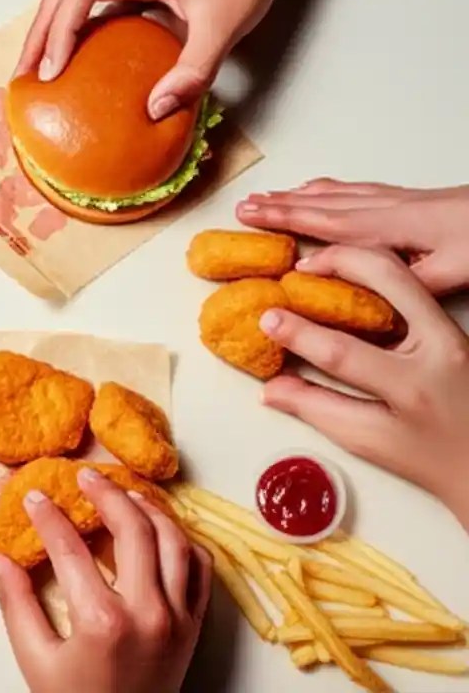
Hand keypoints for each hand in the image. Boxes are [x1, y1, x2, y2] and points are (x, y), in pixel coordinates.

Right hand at [0, 468, 210, 692]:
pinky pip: (199, 569)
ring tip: (124, 493)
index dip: (49, 517)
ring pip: (173, 541)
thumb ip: (15, 603)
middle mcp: (147, 612)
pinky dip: (183, 541)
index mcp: (101, 619)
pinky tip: (160, 529)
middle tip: (85, 477)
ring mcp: (176, 618)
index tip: (36, 498)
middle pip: (133, 529)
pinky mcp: (193, 627)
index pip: (71, 548)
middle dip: (106, 494)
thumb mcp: (34, 658)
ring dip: (149, 509)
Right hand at [16, 0, 286, 118]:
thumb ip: (194, 69)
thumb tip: (156, 110)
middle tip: (23, 74)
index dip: (58, 34)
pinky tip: (73, 42)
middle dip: (38, 32)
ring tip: (38, 61)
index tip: (50, 72)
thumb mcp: (226, 21)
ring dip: (50, 21)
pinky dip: (73, 13)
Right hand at [239, 178, 468, 295]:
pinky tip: (322, 190)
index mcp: (386, 226)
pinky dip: (328, 189)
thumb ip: (396, 284)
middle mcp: (384, 207)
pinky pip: (355, 189)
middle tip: (243, 205)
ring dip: (298, 195)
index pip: (321, 222)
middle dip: (278, 204)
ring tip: (269, 196)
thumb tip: (349, 291)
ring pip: (335, 193)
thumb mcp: (447, 276)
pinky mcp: (409, 199)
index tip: (248, 218)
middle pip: (320, 203)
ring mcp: (396, 199)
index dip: (282, 219)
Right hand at [258, 245, 468, 528]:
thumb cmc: (432, 459)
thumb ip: (317, 409)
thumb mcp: (371, 442)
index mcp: (414, 384)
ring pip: (404, 272)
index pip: (344, 351)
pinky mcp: (451, 322)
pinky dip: (376, 271)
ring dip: (358, 258)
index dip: (300, 334)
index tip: (267, 319)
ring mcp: (451, 328)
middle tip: (299, 266)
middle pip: (389, 279)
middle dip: (339, 261)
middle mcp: (441, 345)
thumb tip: (271, 388)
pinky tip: (350, 275)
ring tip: (319, 262)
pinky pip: (411, 283)